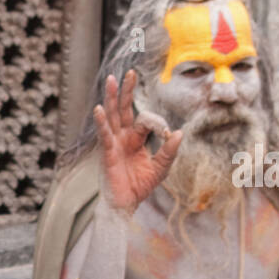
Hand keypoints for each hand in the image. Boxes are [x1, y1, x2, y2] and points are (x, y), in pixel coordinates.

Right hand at [94, 70, 182, 215]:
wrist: (125, 205)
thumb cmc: (139, 187)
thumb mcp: (161, 168)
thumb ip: (169, 150)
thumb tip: (179, 132)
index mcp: (135, 139)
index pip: (145, 120)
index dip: (158, 123)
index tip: (168, 134)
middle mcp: (122, 138)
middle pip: (123, 109)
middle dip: (126, 91)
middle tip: (130, 72)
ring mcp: (113, 144)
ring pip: (112, 116)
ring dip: (111, 97)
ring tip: (111, 79)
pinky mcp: (107, 154)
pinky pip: (104, 135)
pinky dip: (101, 122)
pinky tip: (99, 109)